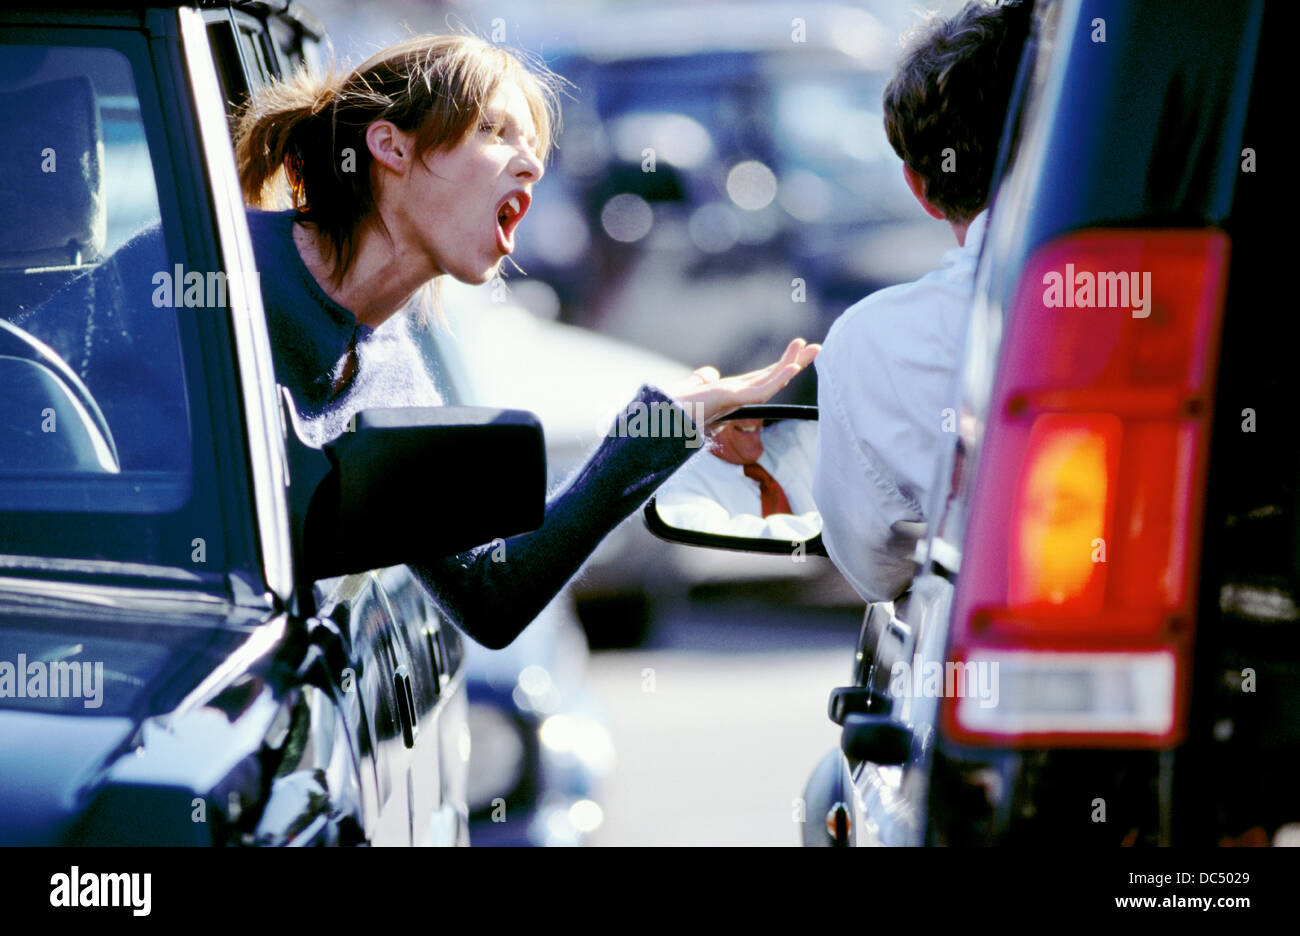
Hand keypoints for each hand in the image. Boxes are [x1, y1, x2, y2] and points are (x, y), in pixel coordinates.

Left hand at [671, 338, 819, 425]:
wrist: (661, 417)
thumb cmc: (674, 407)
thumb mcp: (693, 387)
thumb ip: (703, 380)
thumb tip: (709, 374)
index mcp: (732, 393)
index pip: (762, 377)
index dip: (781, 366)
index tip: (798, 351)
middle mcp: (737, 396)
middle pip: (772, 377)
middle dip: (795, 362)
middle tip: (817, 347)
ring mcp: (735, 398)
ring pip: (771, 381)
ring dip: (791, 365)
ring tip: (810, 348)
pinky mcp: (729, 399)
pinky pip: (760, 391)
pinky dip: (777, 379)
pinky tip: (791, 368)